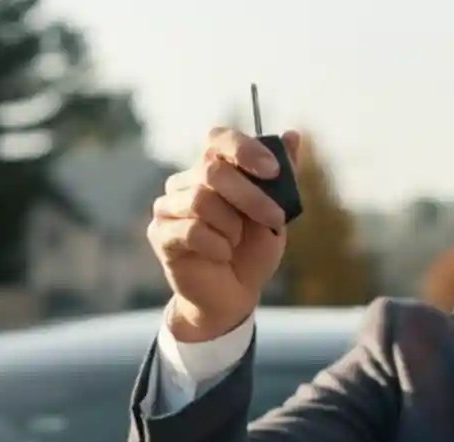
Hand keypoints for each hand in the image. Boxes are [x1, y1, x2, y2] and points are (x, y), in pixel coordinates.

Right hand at [147, 126, 301, 341]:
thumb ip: (283, 178)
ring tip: (236, 242)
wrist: (233, 295)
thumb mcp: (276, 214)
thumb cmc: (251, 252)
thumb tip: (293, 134)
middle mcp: (185, 181)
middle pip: (211, 171)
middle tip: (275, 219)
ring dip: (231, 226)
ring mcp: (168, 207)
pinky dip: (217, 246)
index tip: (273, 171)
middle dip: (251, 196)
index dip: (245, 150)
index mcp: (212, 169)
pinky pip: (191, 231)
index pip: (218, 139)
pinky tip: (221, 256)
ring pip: (201, 200)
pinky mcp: (160, 234)